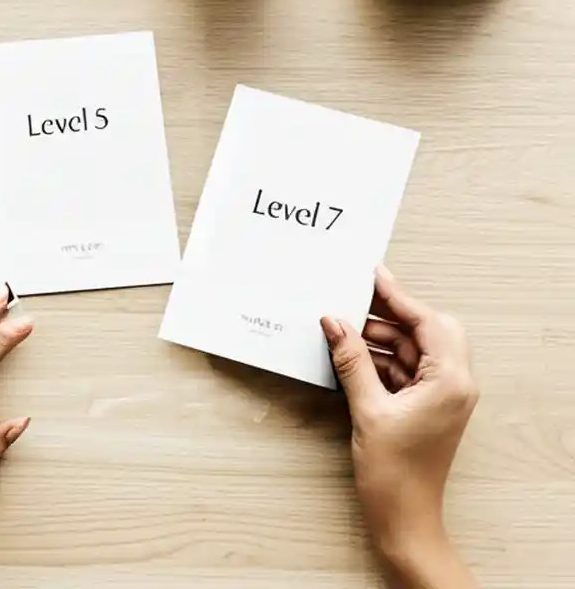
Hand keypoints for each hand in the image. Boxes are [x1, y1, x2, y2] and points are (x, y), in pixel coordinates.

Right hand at [320, 265, 478, 588]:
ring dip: (381, 339)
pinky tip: (352, 355)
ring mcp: (443, 395)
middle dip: (390, 315)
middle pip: (426, 331)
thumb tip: (335, 323)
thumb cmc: (394, 472)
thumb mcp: (368, 409)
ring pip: (414, 349)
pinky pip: (406, 369)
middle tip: (354, 300)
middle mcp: (455, 384)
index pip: (427, 322)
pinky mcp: (428, 406)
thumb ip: (351, 360)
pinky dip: (381, 360)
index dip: (398, 295)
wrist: (404, 516)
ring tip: (343, 329)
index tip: (374, 274)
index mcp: (451, 380)